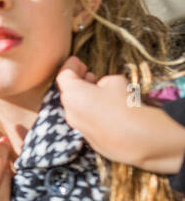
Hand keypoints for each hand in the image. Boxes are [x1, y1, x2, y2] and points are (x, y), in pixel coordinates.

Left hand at [56, 56, 184, 174]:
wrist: (136, 139)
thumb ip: (103, 81)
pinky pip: (88, 121)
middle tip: (88, 74)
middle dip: (78, 82)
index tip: (76, 60)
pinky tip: (107, 109)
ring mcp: (78, 128)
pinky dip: (93, 112)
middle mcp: (70, 112)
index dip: (70, 66)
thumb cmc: (124, 105)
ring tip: (98, 90)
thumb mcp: (116, 82)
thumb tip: (101, 87)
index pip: (64, 76)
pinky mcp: (90, 139)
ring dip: (85, 97)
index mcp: (72, 95)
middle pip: (69, 92)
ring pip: (77, 108)